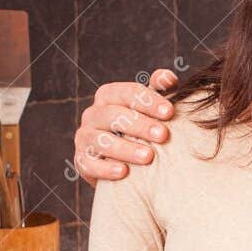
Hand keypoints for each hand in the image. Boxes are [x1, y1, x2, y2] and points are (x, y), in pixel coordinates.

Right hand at [73, 69, 177, 184]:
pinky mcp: (81, 161)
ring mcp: (84, 137)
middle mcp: (93, 114)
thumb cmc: (141, 129)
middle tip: (163, 135)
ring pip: (101, 140)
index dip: (149, 101)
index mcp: (109, 96)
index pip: (128, 93)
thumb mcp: (150, 108)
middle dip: (140, 125)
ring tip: (149, 156)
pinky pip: (89, 164)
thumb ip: (160, 90)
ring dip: (126, 148)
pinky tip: (124, 172)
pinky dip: (106, 168)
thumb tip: (167, 78)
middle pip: (114, 115)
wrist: (125, 163)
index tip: (170, 112)